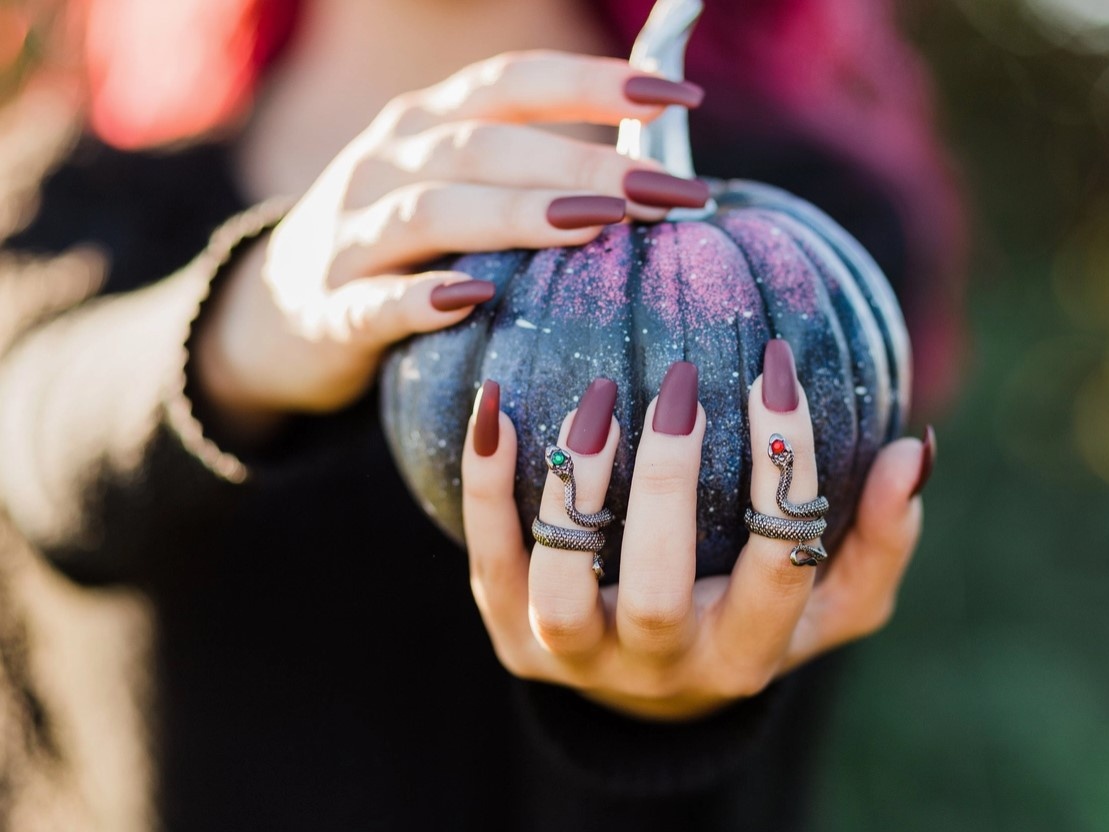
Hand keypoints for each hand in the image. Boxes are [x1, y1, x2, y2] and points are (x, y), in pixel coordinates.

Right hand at [193, 51, 707, 434]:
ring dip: (517, 215)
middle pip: (486, 147)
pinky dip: (420, 298)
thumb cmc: (401, 249)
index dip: (592, 82)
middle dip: (583, 164)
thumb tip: (655, 176)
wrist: (278, 316)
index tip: (675, 95)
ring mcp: (351, 235)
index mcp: (425, 126)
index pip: (512, 83)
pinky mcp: (332, 311)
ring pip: (433, 212)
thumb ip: (532, 175)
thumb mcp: (454, 190)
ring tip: (595, 226)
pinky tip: (472, 300)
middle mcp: (386, 165)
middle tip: (669, 192)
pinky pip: (373, 302)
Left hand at [460, 352, 927, 721]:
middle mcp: (662, 664)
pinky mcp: (511, 637)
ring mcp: (577, 658)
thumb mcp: (833, 600)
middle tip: (682, 384)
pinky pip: (490, 562)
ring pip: (562, 590)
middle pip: (657, 591)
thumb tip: (916, 452)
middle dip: (667, 484)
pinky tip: (496, 402)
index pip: (777, 562)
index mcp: (749, 652)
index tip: (778, 371)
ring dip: (575, 490)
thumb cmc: (754, 620)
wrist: (650, 694)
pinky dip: (487, 486)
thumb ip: (882, 537)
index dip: (784, 470)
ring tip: (595, 399)